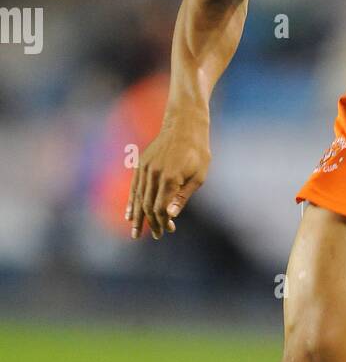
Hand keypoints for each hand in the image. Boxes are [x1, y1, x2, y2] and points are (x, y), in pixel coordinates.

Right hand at [125, 115, 210, 238]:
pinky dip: (131, 201)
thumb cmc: (198, 152)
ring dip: (137, 216)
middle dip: (151, 222)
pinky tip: (129, 214)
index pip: (161, 208)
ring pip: (138, 197)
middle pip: (148, 205)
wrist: (185, 126)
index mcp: (170, 178)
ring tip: (135, 232)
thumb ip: (183, 197)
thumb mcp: (198, 176)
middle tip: (156, 235)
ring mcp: (145, 168)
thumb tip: (170, 215)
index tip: (169, 229)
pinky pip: (134, 186)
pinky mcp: (141, 164)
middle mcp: (154, 174)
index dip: (163, 221)